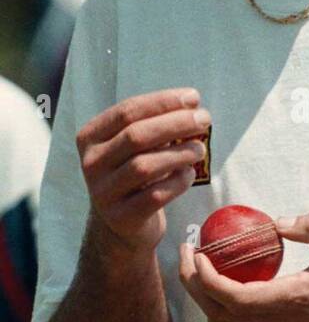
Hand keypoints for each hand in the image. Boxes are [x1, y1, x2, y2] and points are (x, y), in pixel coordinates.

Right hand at [77, 87, 210, 254]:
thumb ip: (155, 125)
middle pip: (136, 136)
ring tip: (199, 149)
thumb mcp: (134, 147)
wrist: (121, 224)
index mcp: (91, 137)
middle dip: (175, 124)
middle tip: (204, 119)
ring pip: (144, 167)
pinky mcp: (122, 217)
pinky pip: (155, 196)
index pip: (127, 111)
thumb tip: (192, 106)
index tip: (194, 98)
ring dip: (179, 154)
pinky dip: (178, 182)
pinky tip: (190, 174)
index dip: (162, 101)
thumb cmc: (134, 174)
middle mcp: (91, 163)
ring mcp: (104, 192)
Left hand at [178, 210, 308, 321]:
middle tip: (188, 254)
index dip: (203, 276)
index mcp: (288, 302)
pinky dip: (223, 309)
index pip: (229, 295)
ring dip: (206, 298)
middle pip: (216, 312)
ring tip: (202, 269)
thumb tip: (278, 223)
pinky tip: (229, 286)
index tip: (197, 250)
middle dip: (193, 284)